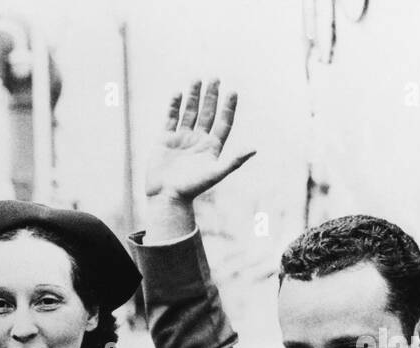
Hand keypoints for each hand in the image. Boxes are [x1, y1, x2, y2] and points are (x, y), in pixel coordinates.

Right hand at [145, 79, 252, 203]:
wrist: (166, 197)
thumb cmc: (192, 188)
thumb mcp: (216, 174)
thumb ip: (234, 161)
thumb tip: (254, 149)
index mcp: (211, 147)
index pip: (223, 123)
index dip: (228, 107)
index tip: (232, 91)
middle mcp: (198, 140)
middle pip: (207, 113)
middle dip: (211, 96)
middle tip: (216, 78)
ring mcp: (181, 138)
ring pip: (189, 112)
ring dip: (193, 96)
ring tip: (197, 79)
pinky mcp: (164, 140)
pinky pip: (170, 118)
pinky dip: (174, 106)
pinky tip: (178, 93)